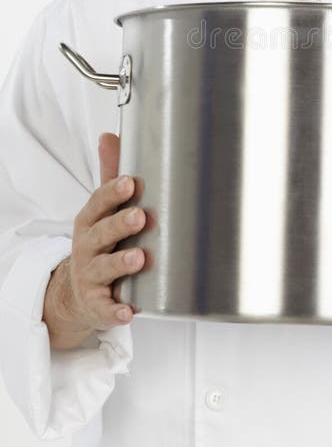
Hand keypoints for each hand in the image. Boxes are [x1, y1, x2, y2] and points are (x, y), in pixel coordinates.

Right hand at [43, 132, 144, 348]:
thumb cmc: (99, 241)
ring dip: (121, 264)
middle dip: (120, 225)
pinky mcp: (97, 304)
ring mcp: (91, 276)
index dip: (113, 192)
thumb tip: (109, 135)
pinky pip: (105, 308)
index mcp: (90, 221)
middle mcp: (88, 247)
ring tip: (139, 259)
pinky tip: (128, 311)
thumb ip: (109, 175)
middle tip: (140, 217)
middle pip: (102, 234)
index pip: (98, 203)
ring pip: (105, 269)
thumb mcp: (100, 209)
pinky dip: (116, 311)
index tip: (129, 182)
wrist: (77, 290)